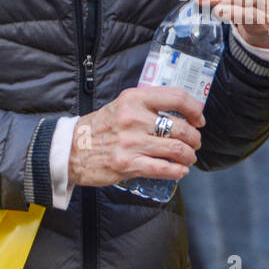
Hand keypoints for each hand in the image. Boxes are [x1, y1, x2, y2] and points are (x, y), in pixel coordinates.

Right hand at [69, 86, 204, 187]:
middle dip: (194, 139)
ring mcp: (130, 143)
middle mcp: (133, 119)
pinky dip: (177, 171)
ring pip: (177, 149)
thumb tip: (181, 116)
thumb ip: (147, 107)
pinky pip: (164, 168)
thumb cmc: (97, 129)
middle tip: (193, 144)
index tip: (198, 120)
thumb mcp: (120, 107)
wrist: (69, 150)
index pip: (176, 98)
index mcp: (133, 99)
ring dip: (188, 156)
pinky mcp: (128, 164)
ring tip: (187, 158)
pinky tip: (179, 170)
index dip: (195, 110)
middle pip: (181, 128)